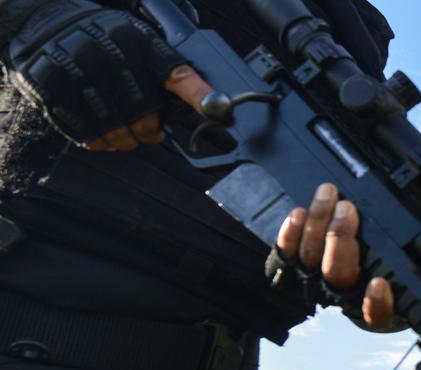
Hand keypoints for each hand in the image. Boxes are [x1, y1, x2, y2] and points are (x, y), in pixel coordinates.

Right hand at [2, 0, 213, 149]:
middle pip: (144, 115)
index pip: (175, 72)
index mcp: (137, 40)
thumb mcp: (136, 40)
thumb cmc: (101, 38)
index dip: (199, 94)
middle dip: (151, 132)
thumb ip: (164, 72)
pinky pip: (85, 133)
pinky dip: (98, 141)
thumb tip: (203, 108)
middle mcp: (108, 52)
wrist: (43, 20)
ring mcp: (77, 70)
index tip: (220, 109)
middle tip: (151, 133)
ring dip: (124, 141)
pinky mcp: (50, 87)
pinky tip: (101, 135)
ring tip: (125, 135)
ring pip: (115, 130)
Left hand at [273, 182, 395, 328]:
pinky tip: (299, 212)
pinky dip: (290, 233)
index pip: (377, 312)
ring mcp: (317, 282)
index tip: (380, 283)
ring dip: (317, 223)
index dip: (376, 301)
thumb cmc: (400, 268)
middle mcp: (345, 298)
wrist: (364, 276)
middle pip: (337, 275)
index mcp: (380, 307)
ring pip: (310, 258)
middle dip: (340, 239)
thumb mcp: (419, 268)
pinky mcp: (297, 267)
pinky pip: (286, 254)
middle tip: (350, 210)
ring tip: (328, 195)